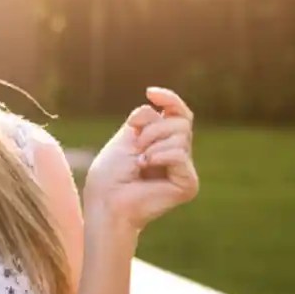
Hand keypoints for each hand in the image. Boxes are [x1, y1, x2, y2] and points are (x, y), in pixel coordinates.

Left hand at [82, 87, 200, 243]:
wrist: (106, 200)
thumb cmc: (110, 173)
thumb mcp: (126, 137)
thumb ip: (145, 119)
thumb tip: (154, 104)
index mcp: (163, 143)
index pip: (179, 114)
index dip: (170, 99)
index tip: (150, 93)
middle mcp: (178, 155)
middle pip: (180, 121)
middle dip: (152, 128)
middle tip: (136, 147)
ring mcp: (184, 170)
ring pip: (180, 135)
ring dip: (151, 143)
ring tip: (139, 162)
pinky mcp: (188, 184)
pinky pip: (179, 154)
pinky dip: (159, 156)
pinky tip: (145, 167)